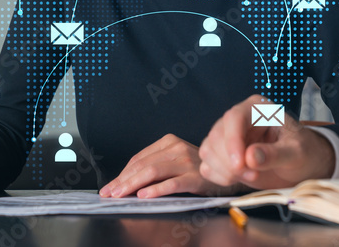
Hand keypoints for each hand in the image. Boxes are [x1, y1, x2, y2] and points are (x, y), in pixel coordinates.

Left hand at [99, 134, 244, 198]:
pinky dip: (157, 190)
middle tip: (109, 193)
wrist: (229, 171)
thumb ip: (155, 165)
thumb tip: (126, 181)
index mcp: (169, 142)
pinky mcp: (196, 177)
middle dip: (122, 181)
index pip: (139, 159)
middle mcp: (177, 148)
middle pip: (143, 165)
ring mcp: (187, 162)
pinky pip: (173, 184)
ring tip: (120, 195)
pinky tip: (144, 196)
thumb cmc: (197, 168)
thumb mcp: (175, 160)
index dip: (121, 174)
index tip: (109, 187)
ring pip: (153, 172)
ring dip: (133, 185)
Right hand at [198, 95, 334, 189]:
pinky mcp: (222, 157)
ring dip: (225, 170)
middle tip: (254, 174)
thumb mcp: (296, 152)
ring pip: (208, 151)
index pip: (233, 118)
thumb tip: (250, 156)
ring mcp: (227, 138)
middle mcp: (237, 120)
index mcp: (256, 108)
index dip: (232, 141)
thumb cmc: (303, 152)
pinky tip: (239, 179)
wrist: (302, 166)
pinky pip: (207, 166)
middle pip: (216, 136)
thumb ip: (275, 154)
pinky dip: (219, 177)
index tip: (240, 164)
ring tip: (251, 176)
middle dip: (231, 162)